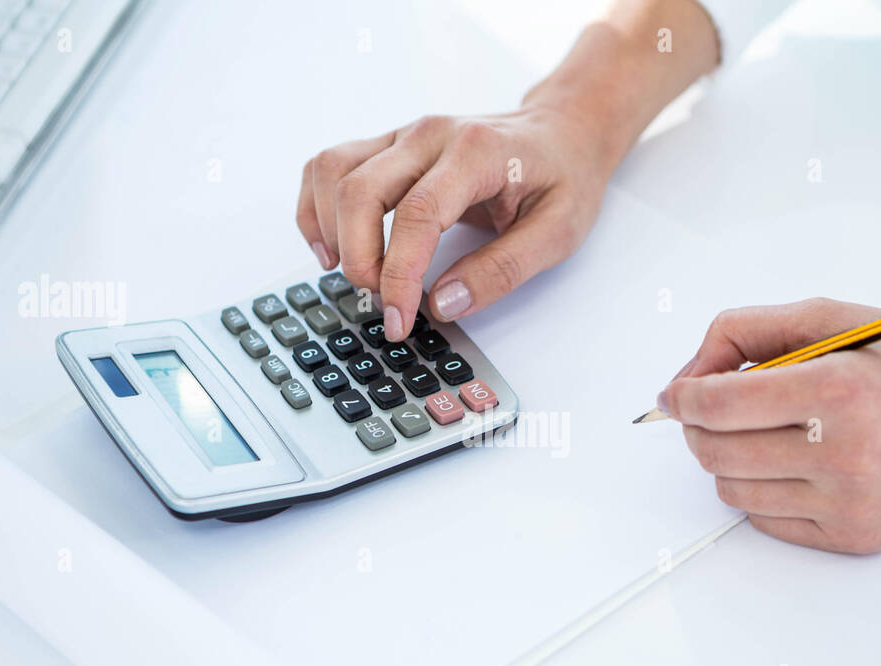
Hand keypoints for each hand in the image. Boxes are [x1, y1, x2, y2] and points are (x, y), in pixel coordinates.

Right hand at [296, 106, 611, 339]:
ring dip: (331, 233)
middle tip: (384, 307)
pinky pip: (328, 167)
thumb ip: (503, 270)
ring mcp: (402, 136)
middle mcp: (430, 135)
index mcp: (476, 152)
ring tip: (358, 278)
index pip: (417, 214)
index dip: (399, 274)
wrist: (564, 130)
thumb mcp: (559, 232)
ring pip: (332, 172)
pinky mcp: (387, 145)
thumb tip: (444, 304)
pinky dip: (316, 209)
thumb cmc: (564, 177)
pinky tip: (332, 248)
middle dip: (359, 260)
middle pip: (360, 191)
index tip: (399, 319)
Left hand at [657, 299, 880, 553]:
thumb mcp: (832, 318)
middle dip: (700, 428)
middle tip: (714, 410)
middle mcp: (845, 455)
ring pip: (733, 490)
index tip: (674, 395)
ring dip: (732, 458)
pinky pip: (766, 521)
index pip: (718, 406)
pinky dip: (764, 490)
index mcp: (838, 391)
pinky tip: (797, 462)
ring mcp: (851, 504)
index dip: (682, 398)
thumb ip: (747, 333)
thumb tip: (686, 380)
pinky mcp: (855, 538)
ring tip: (769, 430)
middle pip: (716, 452)